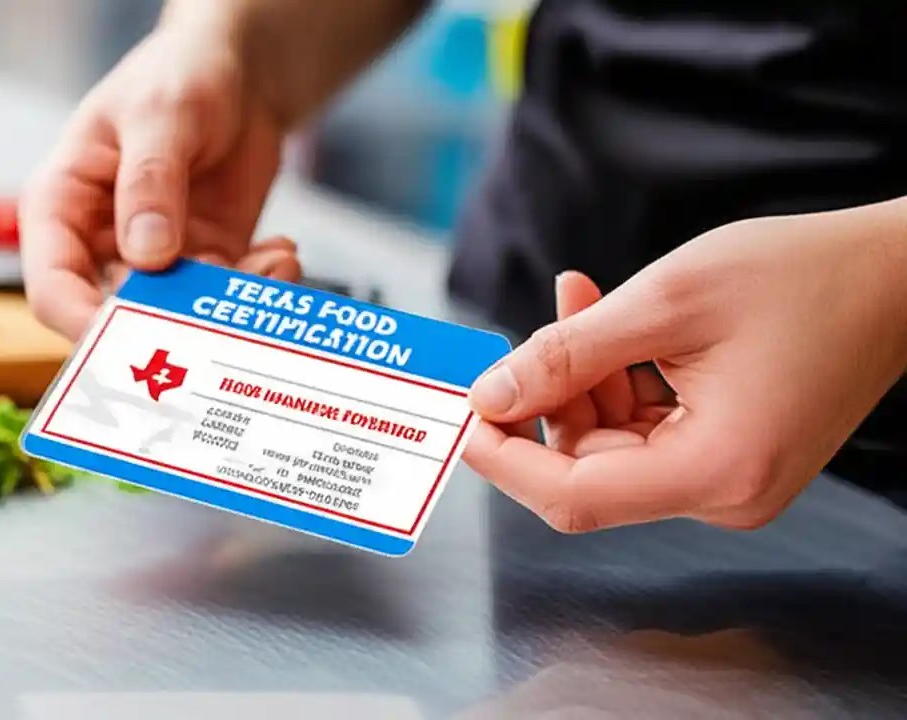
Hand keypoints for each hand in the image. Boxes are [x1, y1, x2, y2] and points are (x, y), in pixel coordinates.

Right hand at [20, 13, 299, 338]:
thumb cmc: (178, 77)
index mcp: (61, 208)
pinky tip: (280, 255)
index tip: (126, 339)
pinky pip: (225, 297)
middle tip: (218, 319)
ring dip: (228, 304)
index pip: (52, 286)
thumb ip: (150, 182)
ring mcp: (155, 261)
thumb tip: (146, 255)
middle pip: (116, 315)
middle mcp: (102, 245)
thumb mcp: (159, 115)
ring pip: (181, 315)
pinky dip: (258, 285)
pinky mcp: (206, 264)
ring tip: (272, 264)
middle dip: (171, 324)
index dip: (81, 322)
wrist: (240, 74)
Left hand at [464, 201, 906, 531]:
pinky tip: (609, 323)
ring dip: (582, 377)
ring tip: (581, 300)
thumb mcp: (666, 302)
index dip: (504, 461)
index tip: (459, 420)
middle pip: (587, 469)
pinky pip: (646, 428)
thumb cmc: (802, 276)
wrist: (893, 274)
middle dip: (548, 397)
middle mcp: (725, 494)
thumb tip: (488, 397)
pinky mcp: (730, 455)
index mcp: (716, 470)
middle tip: (528, 330)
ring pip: (611, 444)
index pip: (573, 497)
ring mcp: (729, 479)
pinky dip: (617, 379)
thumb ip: (566, 355)